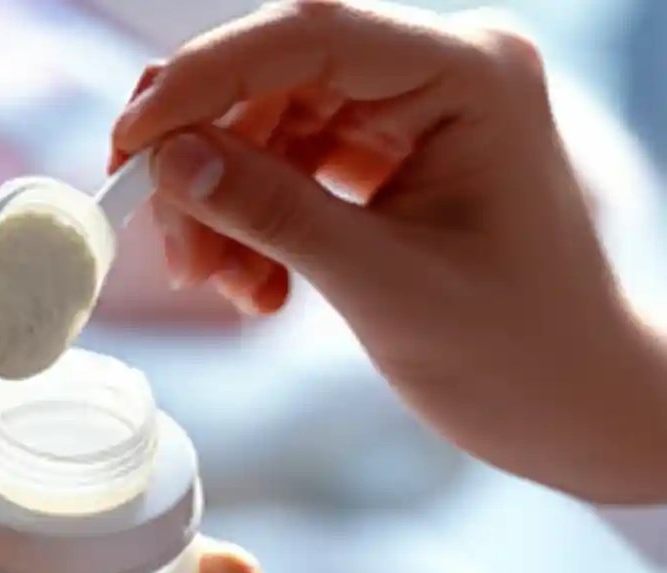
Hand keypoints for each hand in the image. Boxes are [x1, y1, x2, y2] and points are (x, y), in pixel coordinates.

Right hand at [111, 0, 666, 502]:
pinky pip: (284, 164)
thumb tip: (170, 161)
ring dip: (222, 203)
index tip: (133, 143)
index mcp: (470, 74)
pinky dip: (251, 223)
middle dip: (208, 157)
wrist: (571, 405)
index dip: (204, 77)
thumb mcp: (384, 286)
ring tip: (221, 283)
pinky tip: (255, 288)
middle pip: (274, 76)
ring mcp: (410, 110)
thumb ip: (273, 214)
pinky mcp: (385, 152)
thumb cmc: (517, 352)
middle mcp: (439, 71)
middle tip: (168, 236)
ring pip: (266, 124)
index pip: (310, 34)